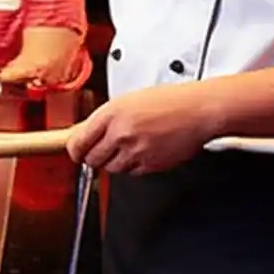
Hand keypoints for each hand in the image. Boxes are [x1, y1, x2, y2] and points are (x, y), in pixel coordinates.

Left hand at [66, 83, 222, 174]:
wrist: (198, 110)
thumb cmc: (170, 101)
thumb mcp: (129, 100)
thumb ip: (106, 118)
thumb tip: (86, 131)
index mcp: (111, 113)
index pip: (79, 142)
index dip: (75, 150)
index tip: (76, 152)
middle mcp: (120, 133)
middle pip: (93, 159)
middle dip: (94, 157)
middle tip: (100, 151)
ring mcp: (135, 151)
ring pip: (111, 168)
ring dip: (114, 162)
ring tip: (127, 148)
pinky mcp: (150, 165)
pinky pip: (131, 172)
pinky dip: (132, 166)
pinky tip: (142, 151)